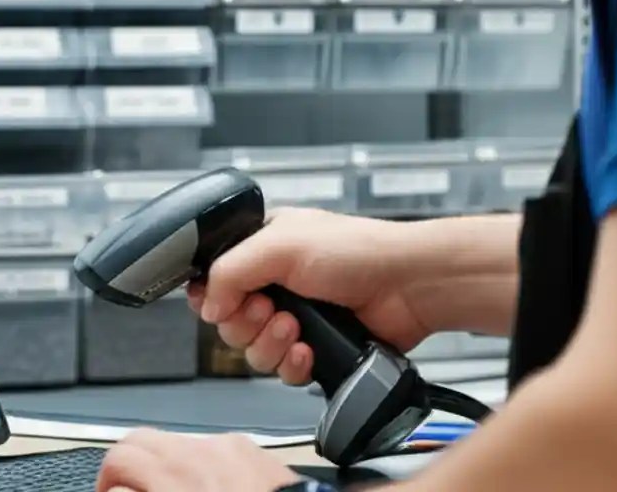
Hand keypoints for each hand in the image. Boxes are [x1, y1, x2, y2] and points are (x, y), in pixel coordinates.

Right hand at [96, 429, 299, 491]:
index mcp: (175, 479)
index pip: (119, 458)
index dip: (105, 479)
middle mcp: (198, 455)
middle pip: (140, 439)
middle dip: (128, 464)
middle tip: (129, 489)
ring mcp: (226, 447)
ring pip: (175, 441)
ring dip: (164, 462)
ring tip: (173, 489)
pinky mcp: (251, 449)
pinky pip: (211, 445)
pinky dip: (199, 461)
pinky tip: (210, 486)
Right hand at [188, 207, 432, 384]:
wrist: (409, 286)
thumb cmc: (357, 251)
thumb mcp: (279, 245)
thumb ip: (230, 271)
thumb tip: (207, 305)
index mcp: (262, 249)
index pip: (215, 281)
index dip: (213, 298)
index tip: (223, 303)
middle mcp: (275, 284)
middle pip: (230, 322)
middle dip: (247, 323)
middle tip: (270, 309)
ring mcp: (296, 318)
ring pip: (254, 351)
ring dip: (271, 344)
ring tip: (296, 328)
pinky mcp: (316, 348)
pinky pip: (283, 370)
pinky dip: (292, 364)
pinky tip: (309, 350)